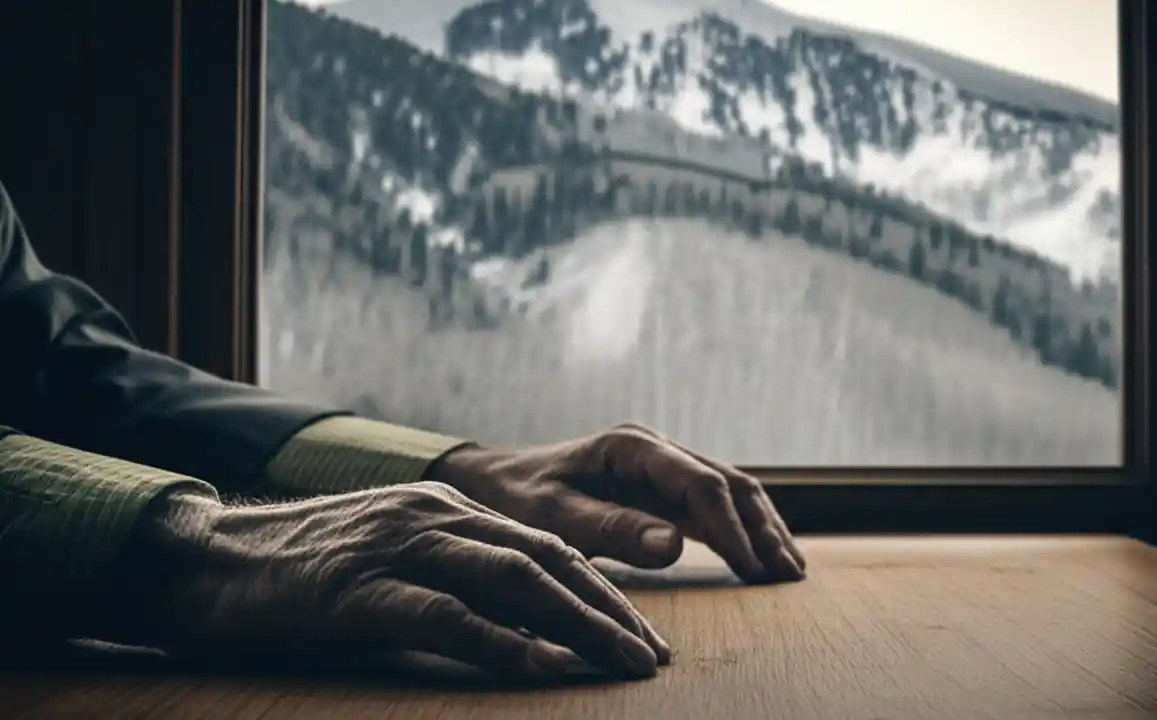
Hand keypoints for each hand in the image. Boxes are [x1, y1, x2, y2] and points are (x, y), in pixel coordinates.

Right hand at [128, 483, 667, 679]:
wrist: (213, 559)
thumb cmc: (307, 571)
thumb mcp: (395, 560)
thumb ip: (455, 577)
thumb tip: (526, 625)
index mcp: (448, 507)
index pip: (547, 546)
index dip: (602, 592)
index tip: (641, 636)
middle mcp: (436, 516)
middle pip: (546, 559)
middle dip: (608, 611)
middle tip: (651, 658)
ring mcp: (401, 547)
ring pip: (514, 579)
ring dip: (578, 624)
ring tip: (622, 664)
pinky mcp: (363, 588)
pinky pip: (450, 615)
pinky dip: (505, 642)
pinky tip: (546, 666)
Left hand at [427, 424, 805, 582]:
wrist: (493, 481)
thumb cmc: (516, 498)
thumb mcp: (553, 516)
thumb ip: (610, 528)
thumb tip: (674, 546)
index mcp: (633, 447)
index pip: (701, 484)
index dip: (732, 528)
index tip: (752, 569)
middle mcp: (655, 449)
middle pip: (728, 483)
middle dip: (762, 528)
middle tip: (789, 576)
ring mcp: (661, 466)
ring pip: (729, 491)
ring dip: (761, 528)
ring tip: (790, 571)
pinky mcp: (660, 487)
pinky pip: (712, 505)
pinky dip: (741, 530)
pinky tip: (760, 558)